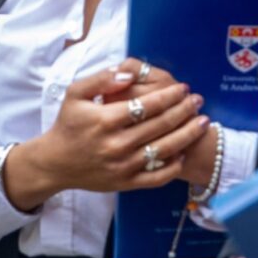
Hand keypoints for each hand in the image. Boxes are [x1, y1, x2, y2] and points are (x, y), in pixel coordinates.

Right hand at [2, 62, 209, 208]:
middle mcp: (116, 144)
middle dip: (184, 110)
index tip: (183, 88)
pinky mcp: (126, 183)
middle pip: (161, 125)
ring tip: (202, 122)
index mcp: (105, 120)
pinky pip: (157, 176)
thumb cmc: (67, 125)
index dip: (170, 95)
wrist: (55, 163)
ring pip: (165, 150)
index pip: (147, 105)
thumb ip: (102, 79)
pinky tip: (183, 151)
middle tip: (198, 100)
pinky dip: (174, 165)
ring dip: (188, 134)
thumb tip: (130, 74)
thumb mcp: (75, 94)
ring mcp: (123, 166)